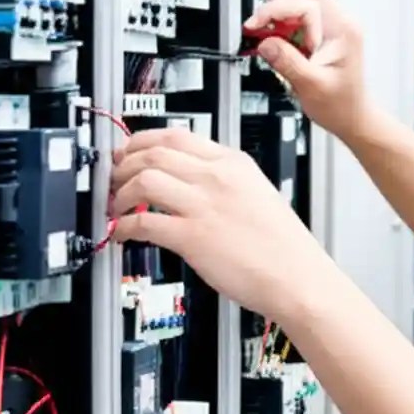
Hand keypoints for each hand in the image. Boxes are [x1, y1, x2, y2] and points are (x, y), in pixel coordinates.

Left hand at [109, 127, 337, 321]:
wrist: (299, 278)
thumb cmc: (284, 246)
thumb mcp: (258, 194)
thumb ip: (225, 182)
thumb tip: (188, 181)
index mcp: (234, 163)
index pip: (177, 135)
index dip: (142, 141)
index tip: (129, 151)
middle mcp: (217, 178)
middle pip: (153, 152)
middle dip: (124, 164)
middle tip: (114, 178)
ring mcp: (204, 206)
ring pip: (144, 179)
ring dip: (121, 192)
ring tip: (117, 206)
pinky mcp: (193, 237)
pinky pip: (144, 221)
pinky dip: (124, 226)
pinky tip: (122, 233)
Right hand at [245, 0, 372, 138]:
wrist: (353, 117)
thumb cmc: (341, 105)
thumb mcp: (311, 86)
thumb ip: (287, 62)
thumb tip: (265, 43)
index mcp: (342, 31)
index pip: (307, 2)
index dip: (278, 9)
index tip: (258, 24)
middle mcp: (341, 22)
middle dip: (278, 2)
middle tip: (260, 22)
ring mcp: (333, 26)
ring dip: (280, 12)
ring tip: (266, 33)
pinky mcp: (325, 32)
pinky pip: (301, 14)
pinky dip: (284, 22)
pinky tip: (277, 40)